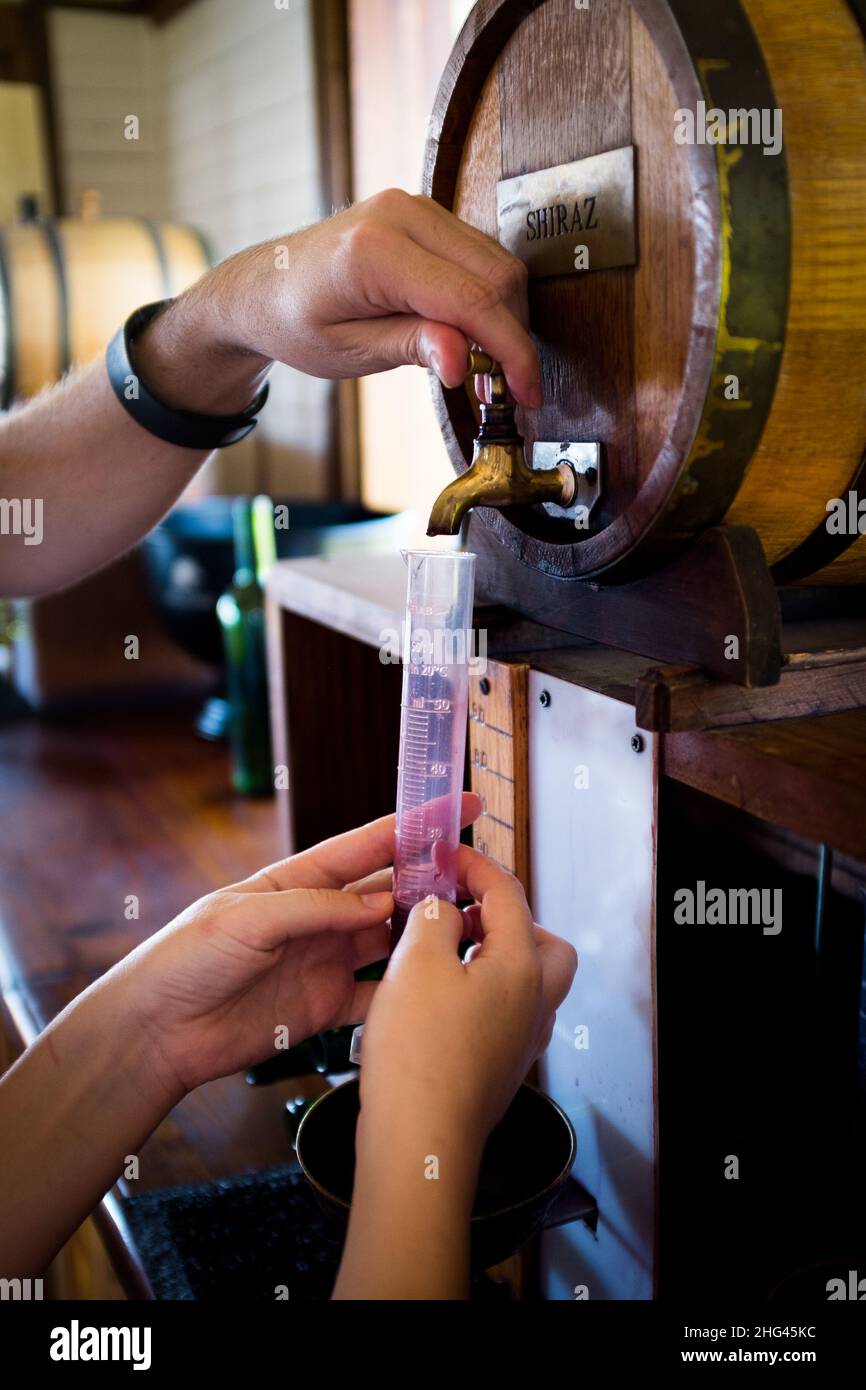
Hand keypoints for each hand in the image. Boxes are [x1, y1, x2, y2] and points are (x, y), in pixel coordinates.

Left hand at [117, 794, 481, 1098]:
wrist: (158, 1031)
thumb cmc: (186, 959)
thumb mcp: (248, 918)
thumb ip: (318, 908)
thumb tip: (383, 902)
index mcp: (299, 880)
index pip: (370, 844)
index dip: (417, 824)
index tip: (461, 807)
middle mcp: (320, 917)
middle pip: (390, 890)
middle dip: (434, 880)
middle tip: (479, 878)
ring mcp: (326, 961)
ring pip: (392, 940)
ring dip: (427, 934)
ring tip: (470, 929)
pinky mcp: (326, 1006)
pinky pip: (378, 996)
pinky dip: (406, 992)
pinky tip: (434, 988)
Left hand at [137, 191, 541, 413]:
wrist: (266, 285)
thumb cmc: (297, 322)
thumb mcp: (350, 351)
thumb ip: (412, 348)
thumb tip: (466, 361)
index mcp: (376, 251)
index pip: (472, 301)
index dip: (511, 351)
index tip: (527, 392)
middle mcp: (401, 214)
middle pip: (498, 275)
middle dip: (513, 335)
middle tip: (505, 387)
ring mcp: (415, 206)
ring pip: (497, 261)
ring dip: (503, 316)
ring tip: (484, 365)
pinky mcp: (424, 212)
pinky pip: (478, 252)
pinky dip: (488, 295)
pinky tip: (471, 332)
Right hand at [358, 845, 577, 1152]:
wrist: (419, 1143)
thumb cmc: (419, 1058)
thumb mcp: (416, 962)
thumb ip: (434, 917)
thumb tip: (442, 907)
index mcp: (523, 967)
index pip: (508, 894)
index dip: (474, 865)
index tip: (446, 855)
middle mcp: (535, 1003)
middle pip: (543, 942)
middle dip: (506, 917)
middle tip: (461, 911)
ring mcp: (522, 1040)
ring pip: (527, 981)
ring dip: (492, 956)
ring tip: (441, 952)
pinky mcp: (501, 1068)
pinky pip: (504, 1014)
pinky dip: (479, 993)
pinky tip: (437, 1001)